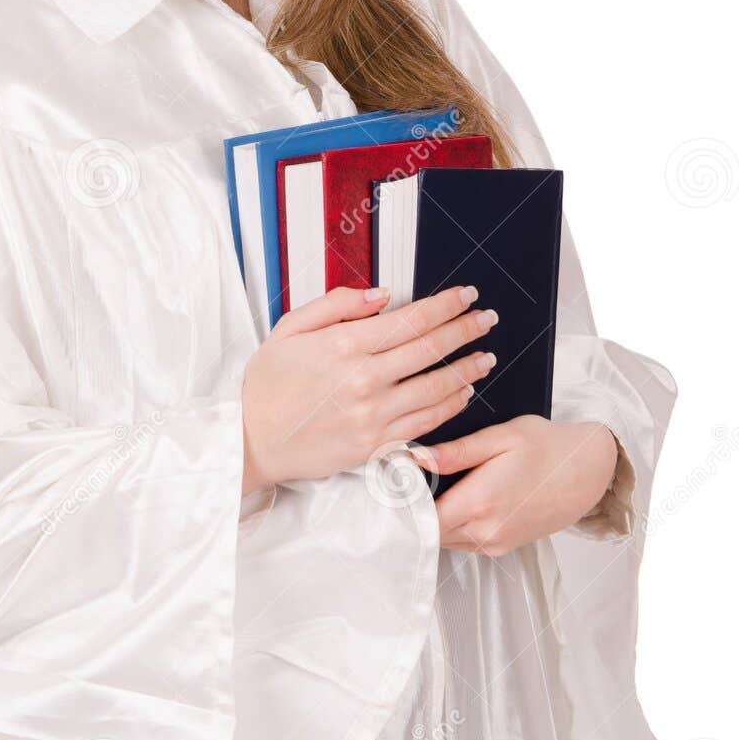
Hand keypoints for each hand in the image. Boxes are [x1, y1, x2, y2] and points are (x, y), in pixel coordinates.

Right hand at [241, 283, 498, 494]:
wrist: (250, 440)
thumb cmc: (268, 383)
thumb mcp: (291, 328)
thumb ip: (337, 304)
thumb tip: (383, 294)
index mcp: (343, 345)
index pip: (410, 319)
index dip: (445, 305)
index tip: (465, 295)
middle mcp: (364, 379)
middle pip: (430, 349)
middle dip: (466, 330)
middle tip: (487, 318)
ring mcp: (372, 415)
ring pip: (436, 388)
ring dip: (468, 369)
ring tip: (487, 355)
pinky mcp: (375, 445)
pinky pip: (424, 423)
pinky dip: (449, 405)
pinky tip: (464, 392)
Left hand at [411, 416, 618, 554]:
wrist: (589, 471)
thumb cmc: (547, 447)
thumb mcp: (501, 437)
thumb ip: (456, 452)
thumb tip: (415, 457)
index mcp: (480, 502)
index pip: (422, 520)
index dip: (403, 505)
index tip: (392, 484)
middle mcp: (486, 530)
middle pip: (430, 531)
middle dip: (416, 510)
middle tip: (406, 481)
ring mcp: (496, 543)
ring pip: (446, 539)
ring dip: (435, 518)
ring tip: (432, 486)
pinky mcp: (504, 546)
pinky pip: (465, 542)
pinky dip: (455, 524)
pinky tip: (459, 497)